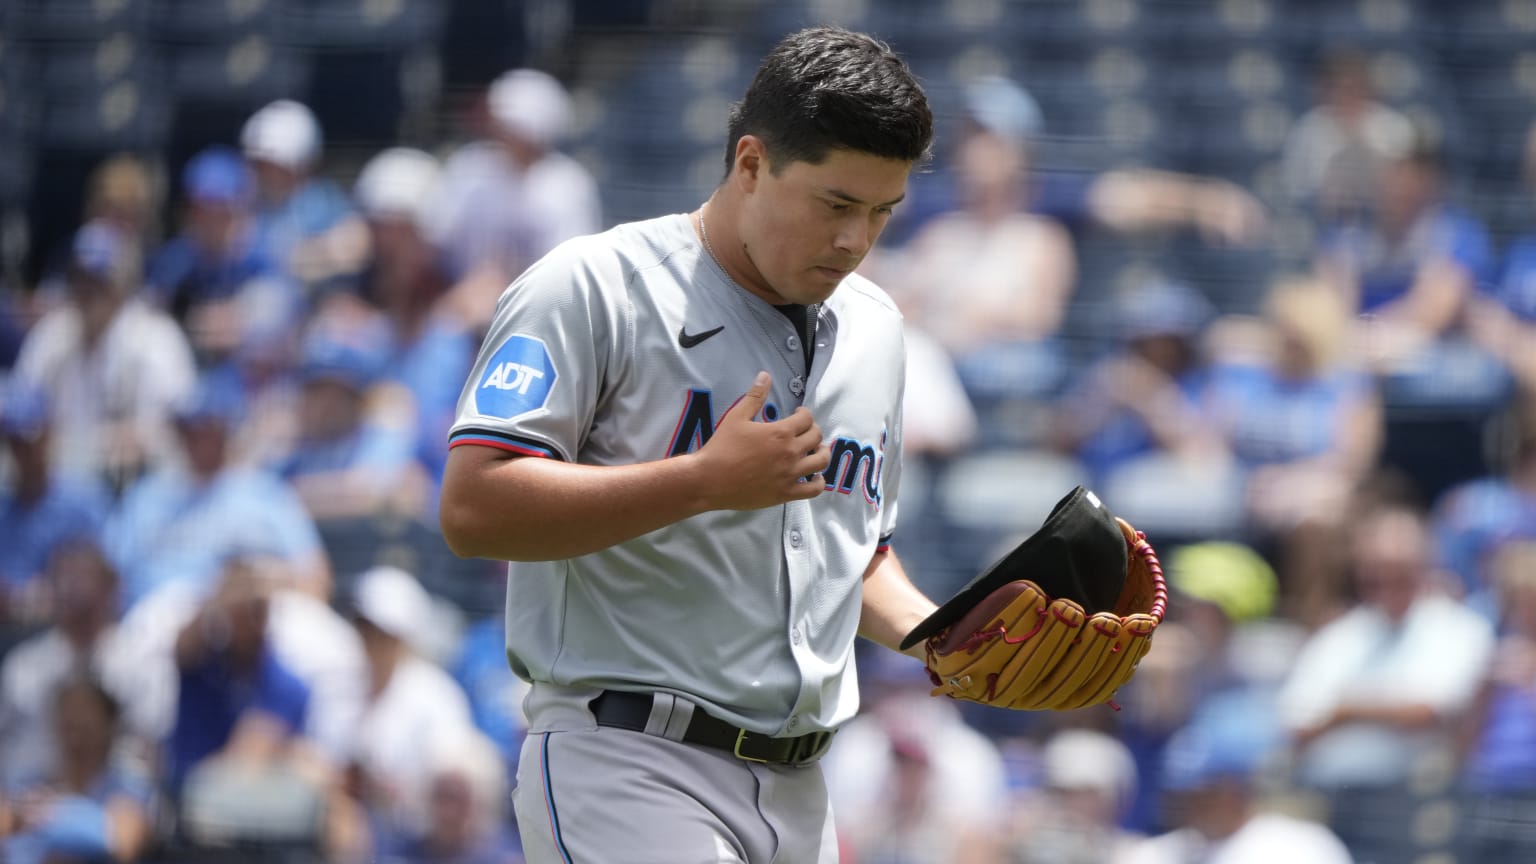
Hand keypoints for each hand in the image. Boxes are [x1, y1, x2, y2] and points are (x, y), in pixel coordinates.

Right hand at [694, 372, 830, 509]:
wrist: (710, 480)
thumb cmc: (722, 447)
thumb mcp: (736, 417)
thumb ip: (754, 396)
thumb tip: (765, 375)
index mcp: (780, 432)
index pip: (807, 418)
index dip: (805, 413)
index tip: (798, 414)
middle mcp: (790, 453)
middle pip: (817, 437)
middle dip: (813, 430)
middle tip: (805, 431)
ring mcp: (790, 475)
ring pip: (821, 461)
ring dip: (822, 453)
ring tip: (815, 451)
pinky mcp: (786, 493)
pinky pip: (813, 489)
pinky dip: (818, 482)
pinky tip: (813, 476)